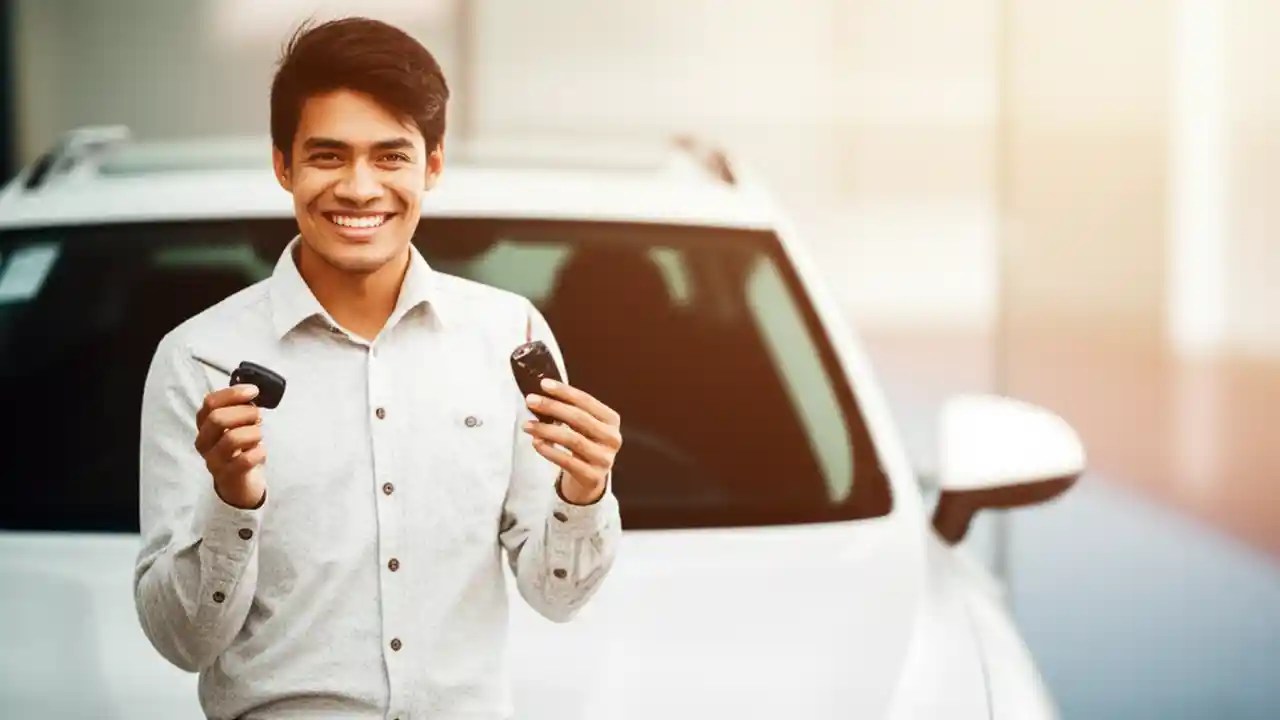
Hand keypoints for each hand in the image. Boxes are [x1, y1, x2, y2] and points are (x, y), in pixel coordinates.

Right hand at [195, 384, 266, 509]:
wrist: (241, 483)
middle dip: (244, 413)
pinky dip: (259, 452)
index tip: (253, 391)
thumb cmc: (241, 448)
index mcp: (205, 424)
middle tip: (258, 417)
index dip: (233, 394)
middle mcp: (204, 442)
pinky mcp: (227, 476)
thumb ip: (240, 408)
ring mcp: (213, 460)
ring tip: (258, 436)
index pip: (210, 402)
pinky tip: (260, 451)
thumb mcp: (237, 425)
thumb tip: (252, 391)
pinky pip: (245, 460)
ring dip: (253, 433)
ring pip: (231, 439)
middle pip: (217, 419)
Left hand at [522, 378, 621, 504]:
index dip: (565, 392)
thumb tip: (541, 394)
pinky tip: (536, 443)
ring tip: (527, 425)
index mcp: (611, 420)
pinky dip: (549, 451)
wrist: (591, 479)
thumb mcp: (583, 426)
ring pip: (572, 440)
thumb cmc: (583, 443)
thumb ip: (569, 410)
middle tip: (530, 401)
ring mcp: (604, 459)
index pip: (587, 401)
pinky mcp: (593, 477)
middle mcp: (612, 438)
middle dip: (552, 407)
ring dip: (546, 430)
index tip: (543, 384)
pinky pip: (567, 461)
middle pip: (579, 418)